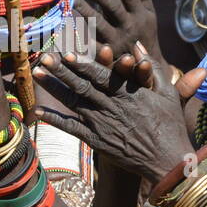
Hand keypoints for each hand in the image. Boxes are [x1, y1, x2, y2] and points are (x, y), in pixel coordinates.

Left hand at [30, 48, 193, 183]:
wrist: (168, 161)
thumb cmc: (170, 126)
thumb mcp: (167, 93)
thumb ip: (150, 67)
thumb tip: (137, 44)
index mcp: (129, 93)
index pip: (101, 75)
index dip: (83, 64)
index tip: (68, 52)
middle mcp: (112, 107)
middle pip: (82, 85)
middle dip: (62, 70)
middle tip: (45, 57)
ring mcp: (102, 124)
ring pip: (73, 102)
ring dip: (54, 87)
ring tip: (37, 73)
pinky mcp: (96, 141)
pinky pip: (71, 128)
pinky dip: (54, 119)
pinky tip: (38, 110)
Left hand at [71, 0, 163, 67]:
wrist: (145, 71)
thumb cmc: (142, 33)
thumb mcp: (148, 12)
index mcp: (141, 13)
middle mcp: (130, 27)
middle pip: (112, 5)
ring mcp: (117, 43)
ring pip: (98, 23)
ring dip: (83, 9)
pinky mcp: (105, 57)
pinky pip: (88, 43)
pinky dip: (76, 34)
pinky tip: (63, 22)